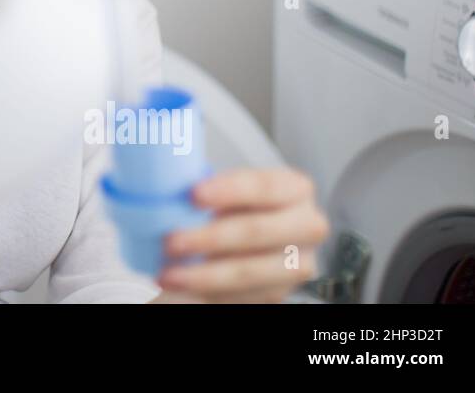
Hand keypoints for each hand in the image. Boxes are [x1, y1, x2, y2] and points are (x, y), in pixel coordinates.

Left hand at [152, 167, 329, 303]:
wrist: (237, 244)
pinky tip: (181, 283)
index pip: (266, 186)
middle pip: (256, 231)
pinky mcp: (280, 293)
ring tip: (168, 272)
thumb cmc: (230, 208)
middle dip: (209, 237)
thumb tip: (168, 179)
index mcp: (295, 189)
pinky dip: (208, 291)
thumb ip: (207, 185)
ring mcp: (298, 264)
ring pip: (248, 271)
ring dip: (203, 273)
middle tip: (170, 240)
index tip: (193, 194)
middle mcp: (306, 226)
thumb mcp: (226, 189)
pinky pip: (243, 296)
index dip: (230, 191)